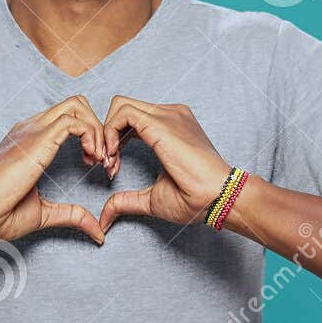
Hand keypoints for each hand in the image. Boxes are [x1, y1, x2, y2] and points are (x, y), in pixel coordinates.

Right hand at [0, 96, 107, 243]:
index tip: (95, 165)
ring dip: (97, 129)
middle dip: (99, 127)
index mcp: (31, 140)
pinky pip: (74, 120)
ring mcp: (33, 130)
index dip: (90, 137)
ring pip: (77, 105)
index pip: (68, 118)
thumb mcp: (44, 213)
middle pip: (76, 104)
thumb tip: (97, 230)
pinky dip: (91, 135)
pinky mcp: (37, 139)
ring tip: (98, 159)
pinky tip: (90, 158)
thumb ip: (71, 215)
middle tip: (103, 159)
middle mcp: (32, 129)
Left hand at [98, 96, 232, 232]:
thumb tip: (105, 217)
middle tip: (107, 164)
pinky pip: (123, 113)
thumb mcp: (152, 198)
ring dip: (106, 133)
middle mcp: (169, 115)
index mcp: (171, 127)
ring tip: (110, 162)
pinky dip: (109, 132)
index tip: (113, 169)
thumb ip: (126, 200)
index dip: (115, 140)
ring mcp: (166, 116)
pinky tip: (114, 156)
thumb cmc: (195, 199)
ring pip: (120, 105)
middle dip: (106, 133)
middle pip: (123, 107)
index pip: (132, 119)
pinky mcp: (160, 123)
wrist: (217, 198)